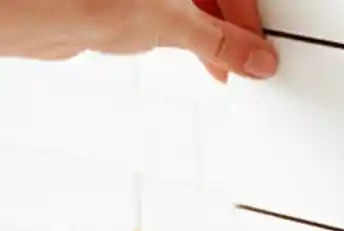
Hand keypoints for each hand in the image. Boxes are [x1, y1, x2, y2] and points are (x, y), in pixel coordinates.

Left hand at [66, 0, 275, 79]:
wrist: (37, 10)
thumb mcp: (174, 22)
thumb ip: (222, 43)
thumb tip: (255, 59)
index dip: (249, 18)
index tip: (260, 49)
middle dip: (232, 29)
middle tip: (247, 61)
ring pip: (194, 5)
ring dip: (213, 37)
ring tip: (225, 66)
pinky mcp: (128, 1)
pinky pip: (172, 15)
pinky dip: (189, 36)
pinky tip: (198, 57)